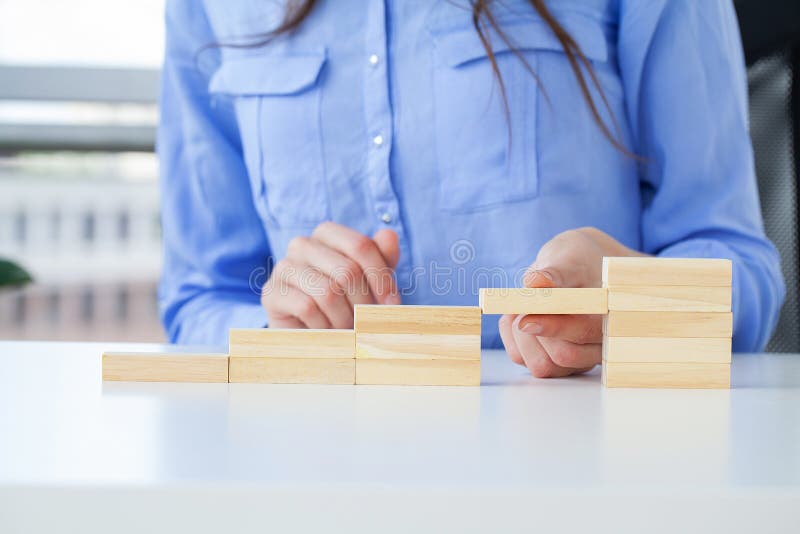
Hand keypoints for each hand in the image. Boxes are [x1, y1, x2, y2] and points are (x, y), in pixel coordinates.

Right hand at [262, 222, 400, 328]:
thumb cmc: (345, 302)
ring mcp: (283, 267)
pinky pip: (307, 308)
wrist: (311, 333)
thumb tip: (389, 235)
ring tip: (346, 329)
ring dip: (344, 318)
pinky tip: (325, 331)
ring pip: (328, 292)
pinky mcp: (271, 294)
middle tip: (365, 322)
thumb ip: (382, 256)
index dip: (381, 277)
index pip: (361, 246)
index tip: (392, 303)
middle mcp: (302, 244)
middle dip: (363, 303)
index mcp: (327, 233)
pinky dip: (323, 326)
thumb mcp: (370, 280)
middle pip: (347, 271)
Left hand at [498, 227, 645, 377]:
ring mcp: (575, 359)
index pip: (585, 333)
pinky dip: (511, 337)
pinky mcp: (551, 362)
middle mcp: (597, 346)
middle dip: (535, 330)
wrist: (575, 269)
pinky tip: (516, 315)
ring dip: (521, 336)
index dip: (556, 327)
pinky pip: (522, 359)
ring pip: (541, 366)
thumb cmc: (578, 262)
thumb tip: (535, 282)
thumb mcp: (570, 258)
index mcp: (611, 319)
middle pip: (562, 356)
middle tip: (523, 304)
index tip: (527, 319)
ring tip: (521, 307)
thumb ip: (556, 272)